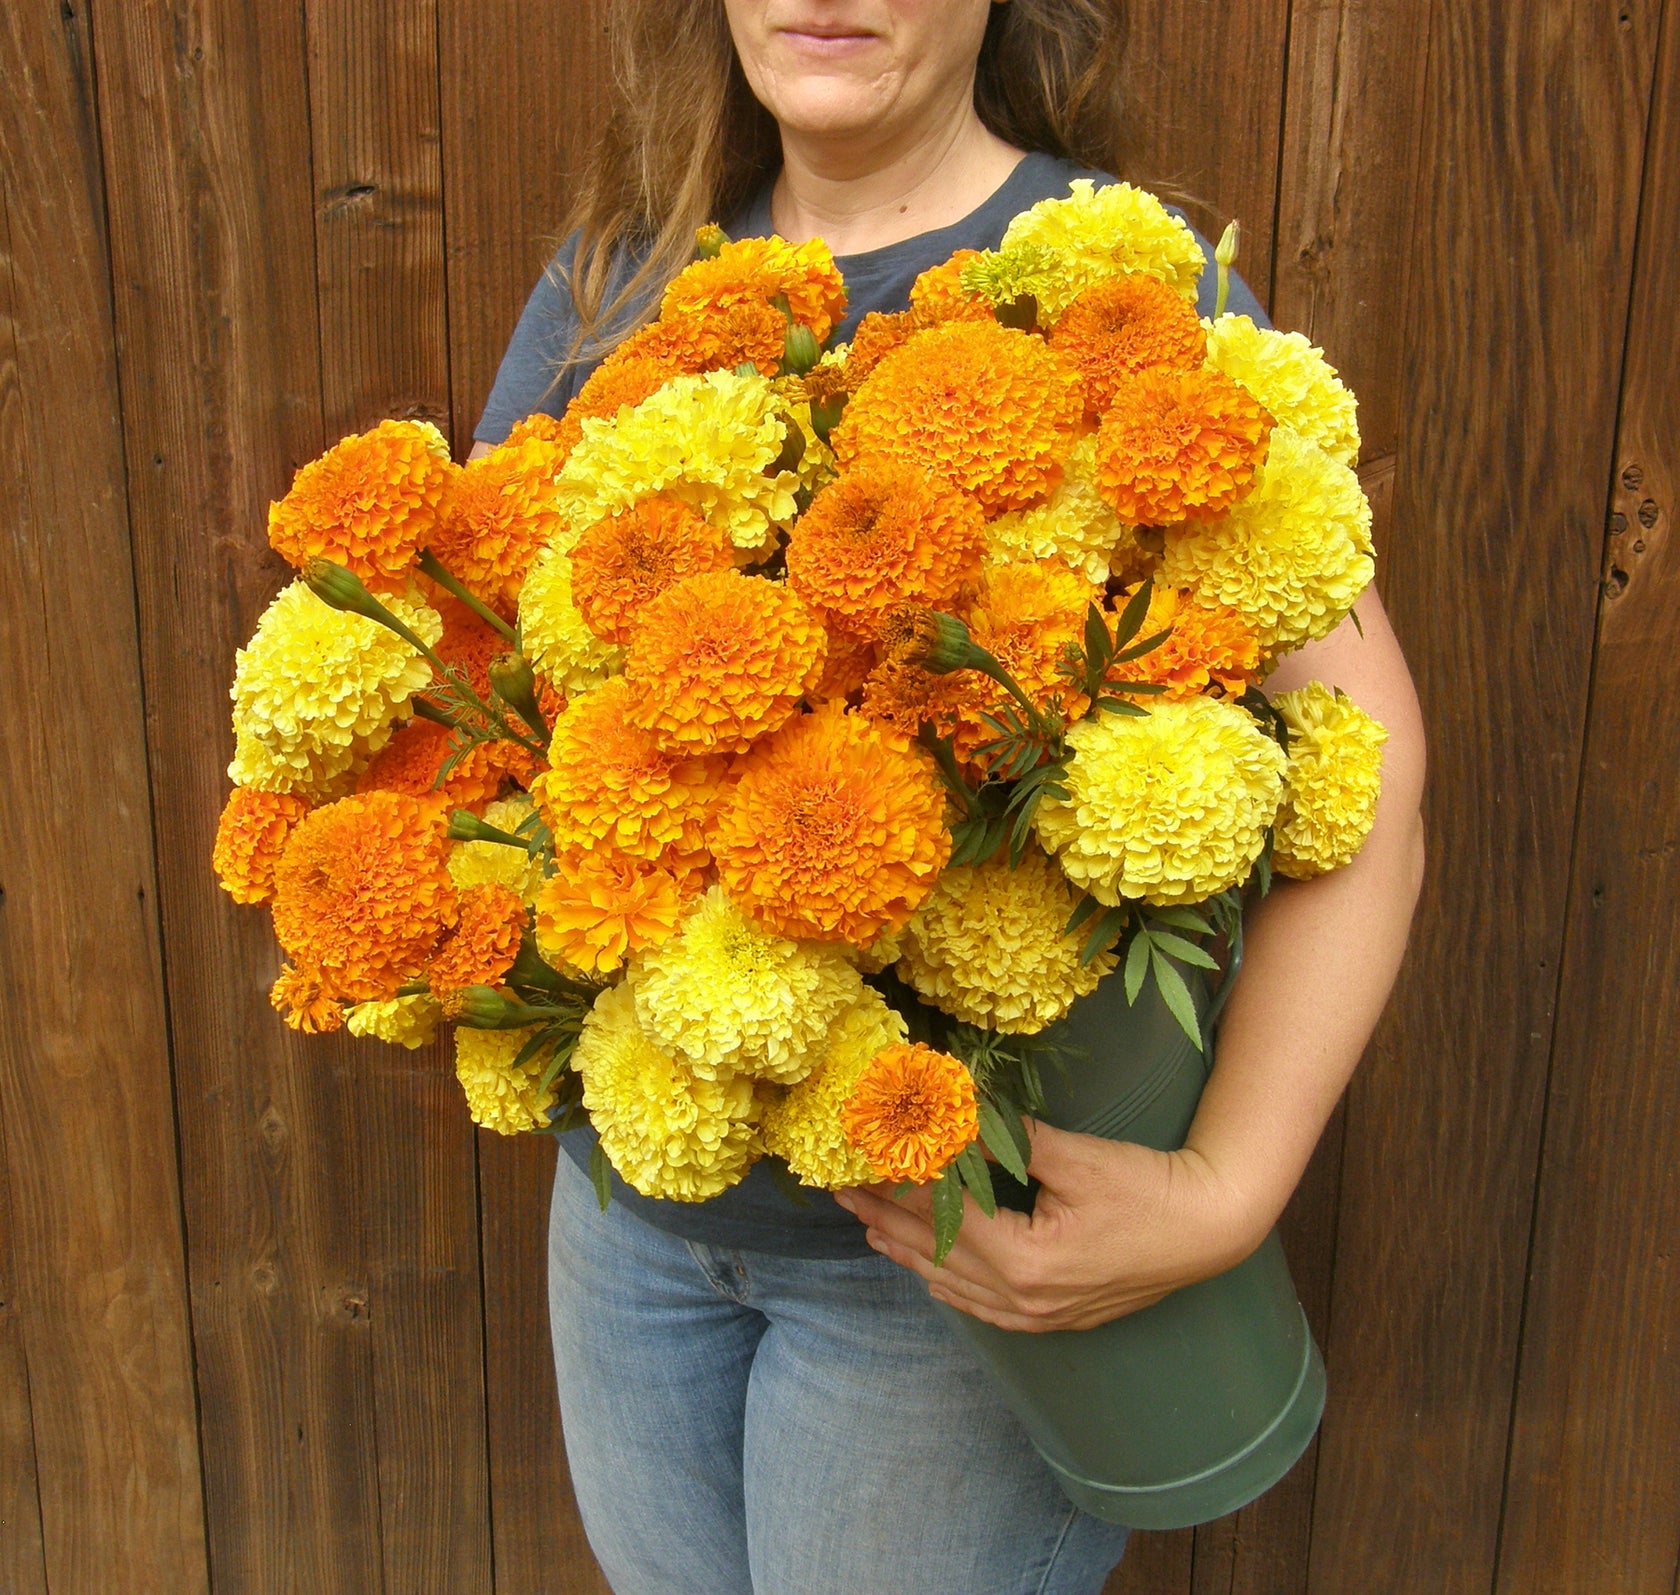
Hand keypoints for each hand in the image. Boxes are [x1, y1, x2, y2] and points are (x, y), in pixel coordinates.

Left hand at [834, 1122, 1263, 1333]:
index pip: (940, 1217)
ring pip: (953, 1286)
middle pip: (935, 1255)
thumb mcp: (1074, 1156)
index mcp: (1023, 1260)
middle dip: (883, 1219)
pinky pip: (983, 1306)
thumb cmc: (1148, 1188)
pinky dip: (949, 1284)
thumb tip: (952, 1117)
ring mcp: (1040, 1315)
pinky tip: (929, 1274)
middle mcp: (1023, 1299)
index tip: (860, 1160)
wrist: (1211, 1230)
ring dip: (907, 1254)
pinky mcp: (1055, 1316)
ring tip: (866, 1228)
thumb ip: (1009, 1142)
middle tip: (839, 1192)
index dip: (896, 1185)